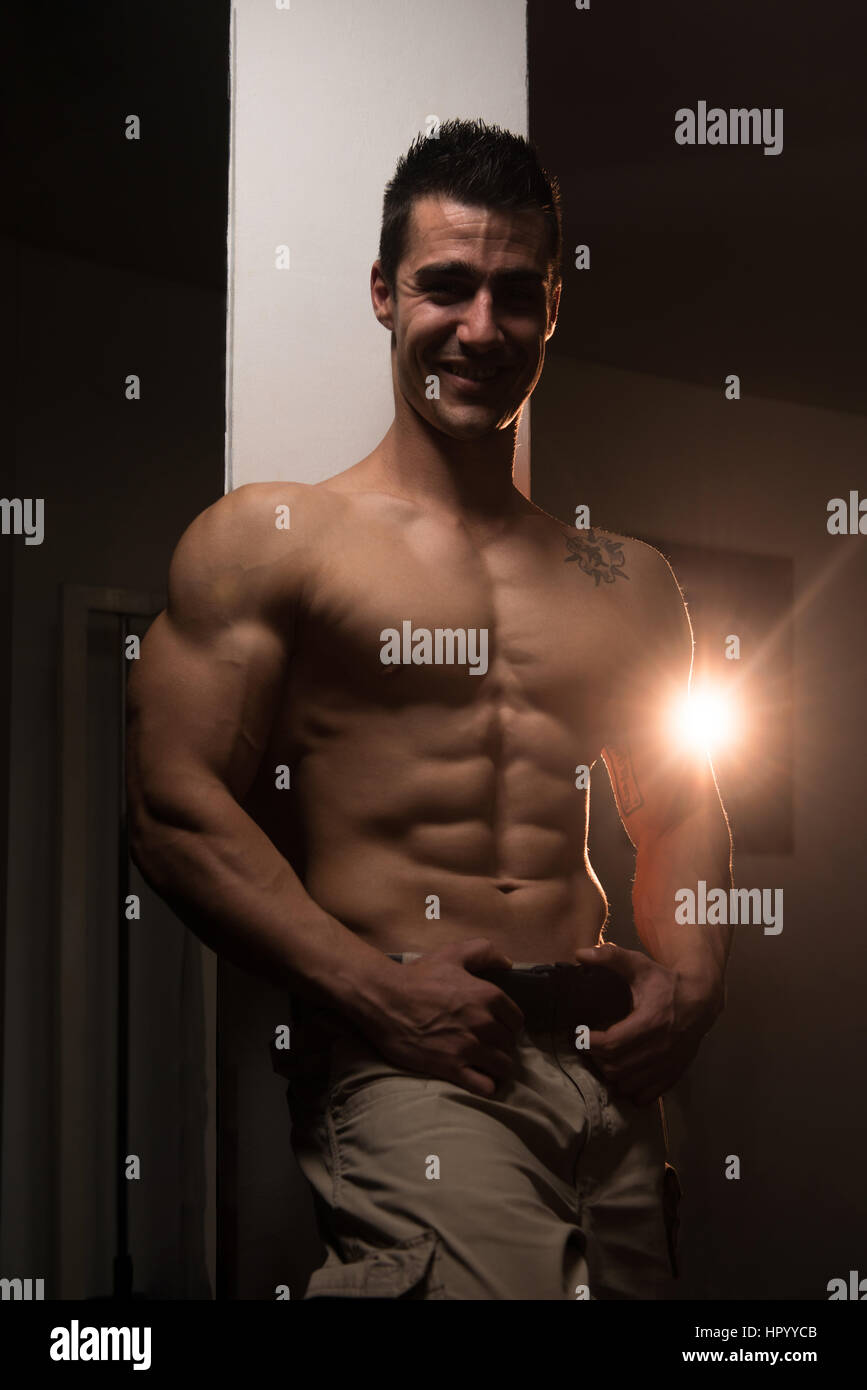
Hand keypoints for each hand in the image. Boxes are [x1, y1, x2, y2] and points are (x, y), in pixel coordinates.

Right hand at [363, 938, 524, 1097]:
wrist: (384, 999)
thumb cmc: (418, 976)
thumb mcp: (452, 954)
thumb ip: (484, 952)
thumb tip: (508, 964)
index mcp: (488, 996)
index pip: (516, 1021)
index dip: (508, 1025)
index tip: (497, 1028)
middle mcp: (484, 1023)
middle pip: (510, 1045)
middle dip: (502, 1046)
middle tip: (488, 1046)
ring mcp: (469, 1047)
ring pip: (503, 1067)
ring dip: (497, 1068)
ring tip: (486, 1065)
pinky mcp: (452, 1068)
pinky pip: (485, 1087)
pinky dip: (487, 1086)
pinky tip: (478, 1080)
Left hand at [573, 942, 721, 1105]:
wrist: (701, 1000)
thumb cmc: (665, 982)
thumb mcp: (639, 965)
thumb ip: (610, 957)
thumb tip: (580, 953)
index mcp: (650, 1021)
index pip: (611, 1043)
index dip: (589, 1042)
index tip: (579, 1034)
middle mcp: (660, 1047)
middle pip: (615, 1067)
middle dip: (597, 1059)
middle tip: (590, 1046)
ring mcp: (667, 1064)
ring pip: (627, 1084)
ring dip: (611, 1075)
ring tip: (604, 1059)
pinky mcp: (673, 1075)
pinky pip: (645, 1095)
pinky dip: (630, 1090)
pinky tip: (624, 1074)